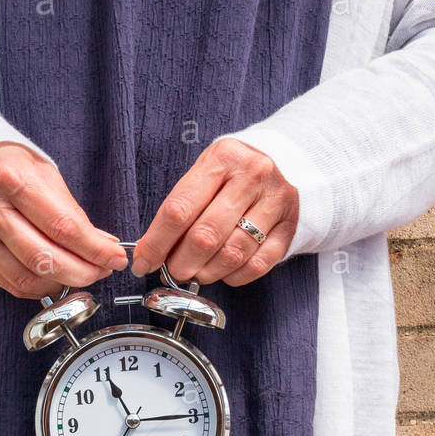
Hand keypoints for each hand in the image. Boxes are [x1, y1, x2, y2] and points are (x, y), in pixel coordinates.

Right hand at [0, 141, 128, 296]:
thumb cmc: (5, 164)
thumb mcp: (42, 171)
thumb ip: (70, 210)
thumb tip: (101, 244)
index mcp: (12, 180)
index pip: (63, 226)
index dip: (95, 249)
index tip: (115, 257)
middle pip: (45, 257)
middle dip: (83, 271)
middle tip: (103, 270)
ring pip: (27, 276)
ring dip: (63, 283)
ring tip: (82, 274)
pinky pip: (10, 282)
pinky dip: (39, 287)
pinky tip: (56, 279)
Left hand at [131, 137, 298, 286]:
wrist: (285, 164)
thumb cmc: (233, 174)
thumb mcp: (204, 174)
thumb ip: (180, 208)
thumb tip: (150, 250)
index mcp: (222, 159)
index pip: (179, 209)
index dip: (156, 243)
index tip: (144, 262)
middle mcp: (252, 176)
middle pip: (205, 236)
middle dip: (181, 263)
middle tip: (173, 270)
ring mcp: (275, 201)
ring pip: (232, 254)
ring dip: (206, 273)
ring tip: (196, 272)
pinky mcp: (290, 226)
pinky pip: (258, 265)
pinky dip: (234, 276)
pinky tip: (223, 272)